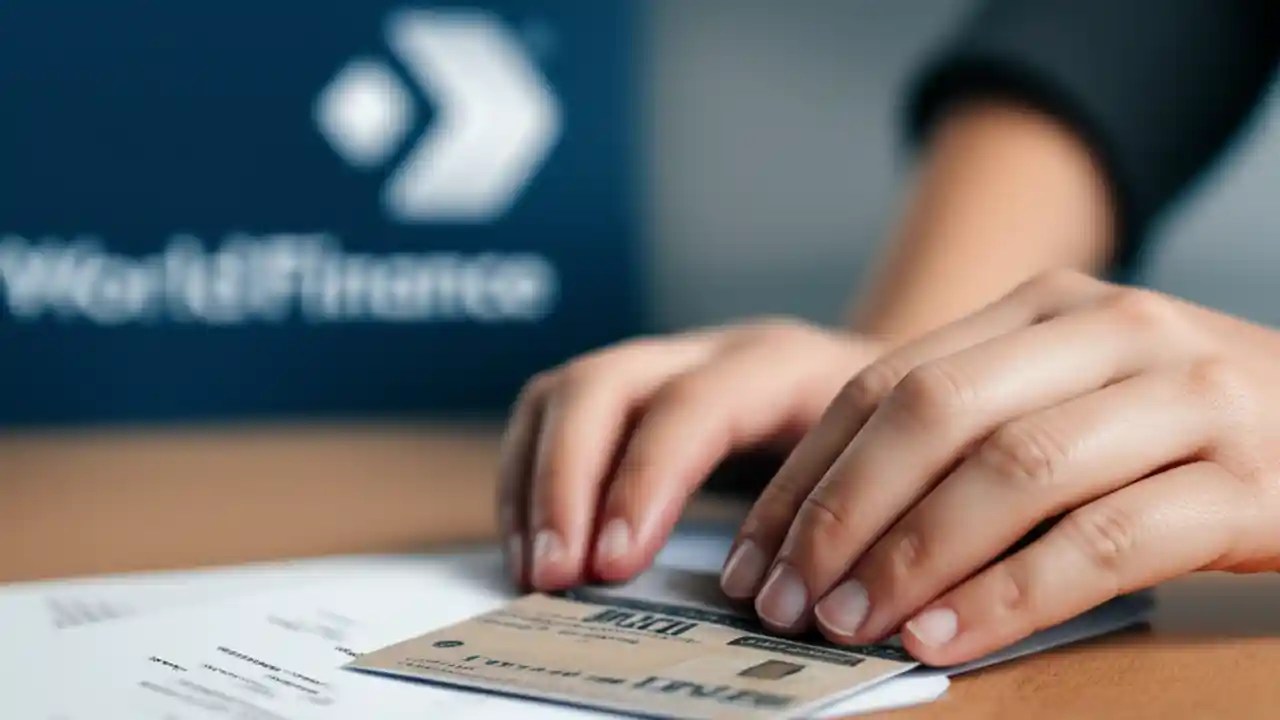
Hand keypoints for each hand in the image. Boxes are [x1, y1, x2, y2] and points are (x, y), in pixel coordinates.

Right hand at [498, 319, 883, 591]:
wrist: (900, 395)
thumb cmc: (895, 444)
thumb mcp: (885, 469)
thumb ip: (830, 521)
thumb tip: (756, 602)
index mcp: (780, 364)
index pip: (695, 404)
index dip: (645, 479)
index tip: (615, 563)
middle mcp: (710, 352)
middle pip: (605, 385)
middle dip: (565, 482)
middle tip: (555, 575)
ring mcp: (664, 366)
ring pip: (564, 394)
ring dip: (536, 484)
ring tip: (536, 571)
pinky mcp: (632, 395)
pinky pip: (552, 419)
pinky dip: (529, 482)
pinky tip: (533, 544)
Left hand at [720, 271, 1279, 664]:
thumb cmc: (1174, 427)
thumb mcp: (1070, 392)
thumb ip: (970, 425)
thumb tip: (831, 521)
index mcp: (1048, 307)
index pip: (890, 383)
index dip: (810, 474)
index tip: (754, 555)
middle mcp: (1112, 332)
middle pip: (934, 416)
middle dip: (841, 514)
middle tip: (783, 600)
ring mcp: (1185, 400)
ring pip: (1011, 473)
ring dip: (911, 557)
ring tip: (847, 624)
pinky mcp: (1246, 483)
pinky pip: (1102, 542)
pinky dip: (1010, 594)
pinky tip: (947, 638)